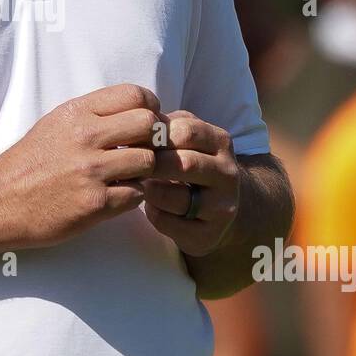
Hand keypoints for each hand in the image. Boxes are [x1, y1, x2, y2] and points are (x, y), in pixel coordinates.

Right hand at [0, 83, 160, 248]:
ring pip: (149, 161)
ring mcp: (90, 171)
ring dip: (145, 171)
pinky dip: (133, 196)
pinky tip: (117, 196)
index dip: (150, 108)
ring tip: (129, 176)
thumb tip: (139, 111)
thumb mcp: (56, 124)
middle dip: (154, 138)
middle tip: (145, 150)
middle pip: (149, 125)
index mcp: (76, 112)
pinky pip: (137, 195)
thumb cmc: (30, 162)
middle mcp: (85, 137)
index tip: (146, 123)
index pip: (135, 95)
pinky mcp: (94, 203)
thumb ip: (94, 115)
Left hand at [141, 110, 239, 257]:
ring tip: (138, 184)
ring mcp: (222, 207)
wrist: (220, 207)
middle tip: (128, 164)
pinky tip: (149, 206)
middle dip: (152, 164)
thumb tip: (135, 121)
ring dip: (150, 191)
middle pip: (185, 164)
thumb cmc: (191, 164)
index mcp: (221, 143)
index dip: (155, 135)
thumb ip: (166, 125)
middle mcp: (228, 174)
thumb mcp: (186, 137)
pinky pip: (171, 224)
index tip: (132, 139)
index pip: (187, 131)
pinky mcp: (209, 235)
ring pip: (178, 198)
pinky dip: (154, 214)